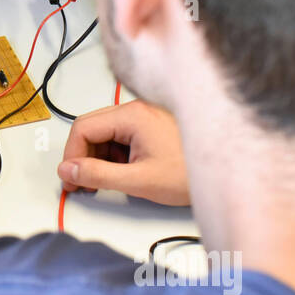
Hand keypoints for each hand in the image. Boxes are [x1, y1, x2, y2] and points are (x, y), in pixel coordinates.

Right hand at [57, 100, 189, 205]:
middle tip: (80, 184)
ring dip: (97, 158)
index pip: (83, 127)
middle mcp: (137, 109)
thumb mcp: (138, 180)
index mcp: (132, 115)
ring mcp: (144, 117)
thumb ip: (98, 175)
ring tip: (102, 183)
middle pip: (91, 128)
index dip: (71, 155)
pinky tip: (120, 174)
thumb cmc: (191, 173)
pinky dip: (113, 156)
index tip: (70, 177)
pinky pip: (120, 138)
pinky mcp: (150, 127)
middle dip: (82, 158)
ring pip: (104, 134)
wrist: (227, 176)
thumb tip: (68, 170)